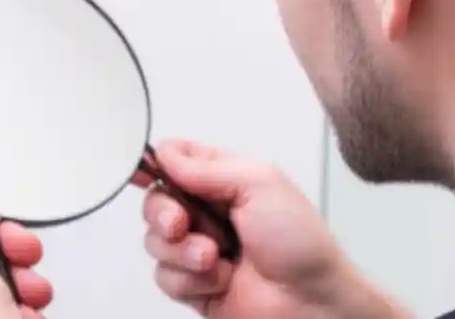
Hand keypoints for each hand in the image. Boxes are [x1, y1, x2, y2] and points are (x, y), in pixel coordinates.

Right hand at [136, 140, 409, 318]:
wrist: (308, 301)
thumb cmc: (300, 242)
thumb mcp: (260, 183)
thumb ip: (207, 166)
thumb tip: (166, 153)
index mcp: (226, 178)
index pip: (177, 159)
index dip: (156, 163)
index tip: (145, 172)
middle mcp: (209, 212)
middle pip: (156, 201)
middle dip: (164, 214)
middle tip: (182, 224)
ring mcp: (199, 248)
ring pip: (155, 242)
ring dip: (183, 252)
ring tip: (216, 258)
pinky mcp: (194, 284)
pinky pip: (165, 277)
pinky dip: (190, 280)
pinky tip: (221, 279)